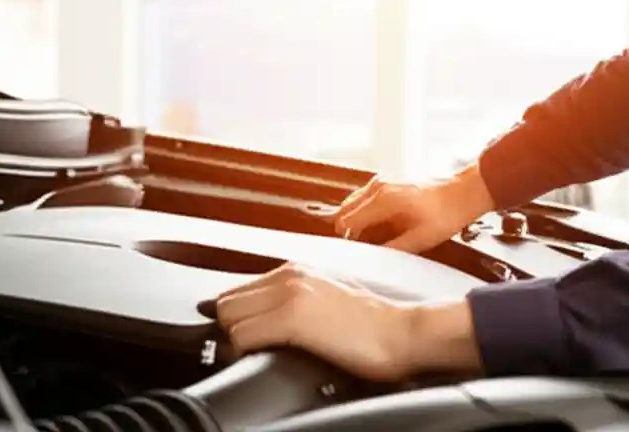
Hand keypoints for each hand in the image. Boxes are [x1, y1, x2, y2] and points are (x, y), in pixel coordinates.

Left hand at [214, 263, 482, 381]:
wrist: (402, 333)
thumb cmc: (374, 325)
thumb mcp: (329, 299)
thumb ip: (295, 300)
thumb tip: (265, 319)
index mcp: (296, 270)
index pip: (238, 291)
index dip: (237, 318)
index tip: (245, 337)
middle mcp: (290, 275)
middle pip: (225, 302)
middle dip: (232, 328)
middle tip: (251, 350)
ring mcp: (290, 294)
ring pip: (227, 318)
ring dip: (239, 341)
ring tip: (262, 355)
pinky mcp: (293, 318)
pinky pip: (242, 336)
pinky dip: (245, 352)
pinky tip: (269, 358)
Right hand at [333, 163, 496, 252]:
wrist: (466, 190)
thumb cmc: (446, 213)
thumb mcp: (421, 239)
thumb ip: (392, 249)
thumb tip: (371, 260)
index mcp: (382, 199)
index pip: (348, 221)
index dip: (348, 241)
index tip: (354, 256)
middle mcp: (377, 186)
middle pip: (346, 209)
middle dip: (348, 230)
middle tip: (361, 250)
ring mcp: (382, 180)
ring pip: (354, 202)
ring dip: (355, 220)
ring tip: (369, 241)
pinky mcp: (389, 180)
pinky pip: (365, 197)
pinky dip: (364, 211)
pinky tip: (378, 226)